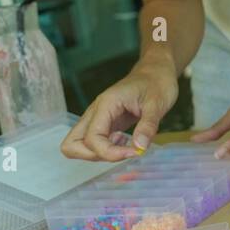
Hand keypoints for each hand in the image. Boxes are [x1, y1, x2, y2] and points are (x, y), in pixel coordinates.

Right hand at [60, 61, 177, 160]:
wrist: (156, 72)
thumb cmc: (156, 83)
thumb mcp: (157, 104)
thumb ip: (148, 126)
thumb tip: (140, 148)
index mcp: (105, 105)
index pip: (92, 138)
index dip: (110, 152)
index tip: (135, 152)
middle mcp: (95, 112)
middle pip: (72, 144)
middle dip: (95, 156)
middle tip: (123, 152)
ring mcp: (97, 119)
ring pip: (79, 145)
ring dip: (100, 154)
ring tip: (125, 146)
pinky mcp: (104, 125)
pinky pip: (93, 143)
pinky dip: (106, 149)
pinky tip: (125, 142)